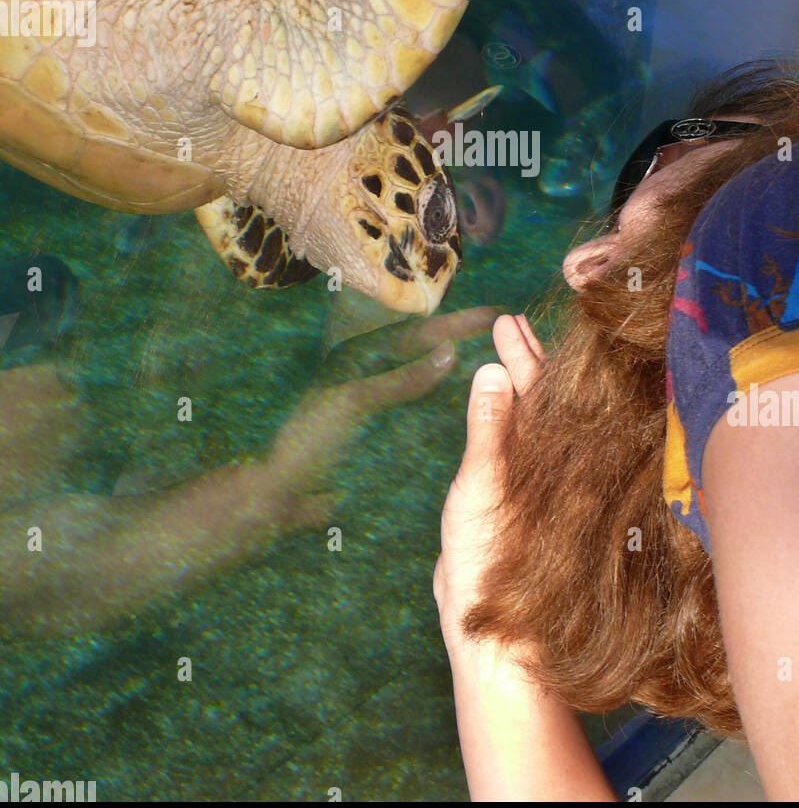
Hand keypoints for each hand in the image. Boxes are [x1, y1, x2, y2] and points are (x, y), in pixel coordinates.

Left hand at [262, 305, 500, 530]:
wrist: (280, 494)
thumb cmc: (313, 441)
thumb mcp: (356, 403)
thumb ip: (404, 379)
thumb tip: (453, 351)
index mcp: (361, 355)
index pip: (420, 332)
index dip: (460, 322)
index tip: (498, 313)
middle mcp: (370, 373)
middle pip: (427, 352)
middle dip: (465, 343)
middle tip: (508, 339)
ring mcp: (376, 404)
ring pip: (426, 382)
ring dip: (459, 375)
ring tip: (499, 372)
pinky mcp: (378, 433)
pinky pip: (420, 413)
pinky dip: (445, 408)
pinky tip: (469, 417)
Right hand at [434, 313, 545, 655]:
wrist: (491, 629)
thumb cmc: (493, 562)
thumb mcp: (482, 488)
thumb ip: (488, 429)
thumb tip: (493, 370)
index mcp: (554, 457)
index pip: (544, 391)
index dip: (526, 354)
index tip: (508, 321)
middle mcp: (554, 465)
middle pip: (546, 400)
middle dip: (526, 360)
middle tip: (509, 322)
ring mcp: (538, 482)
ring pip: (534, 420)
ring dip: (518, 382)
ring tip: (505, 347)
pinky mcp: (521, 499)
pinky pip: (520, 443)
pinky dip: (508, 415)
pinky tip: (498, 402)